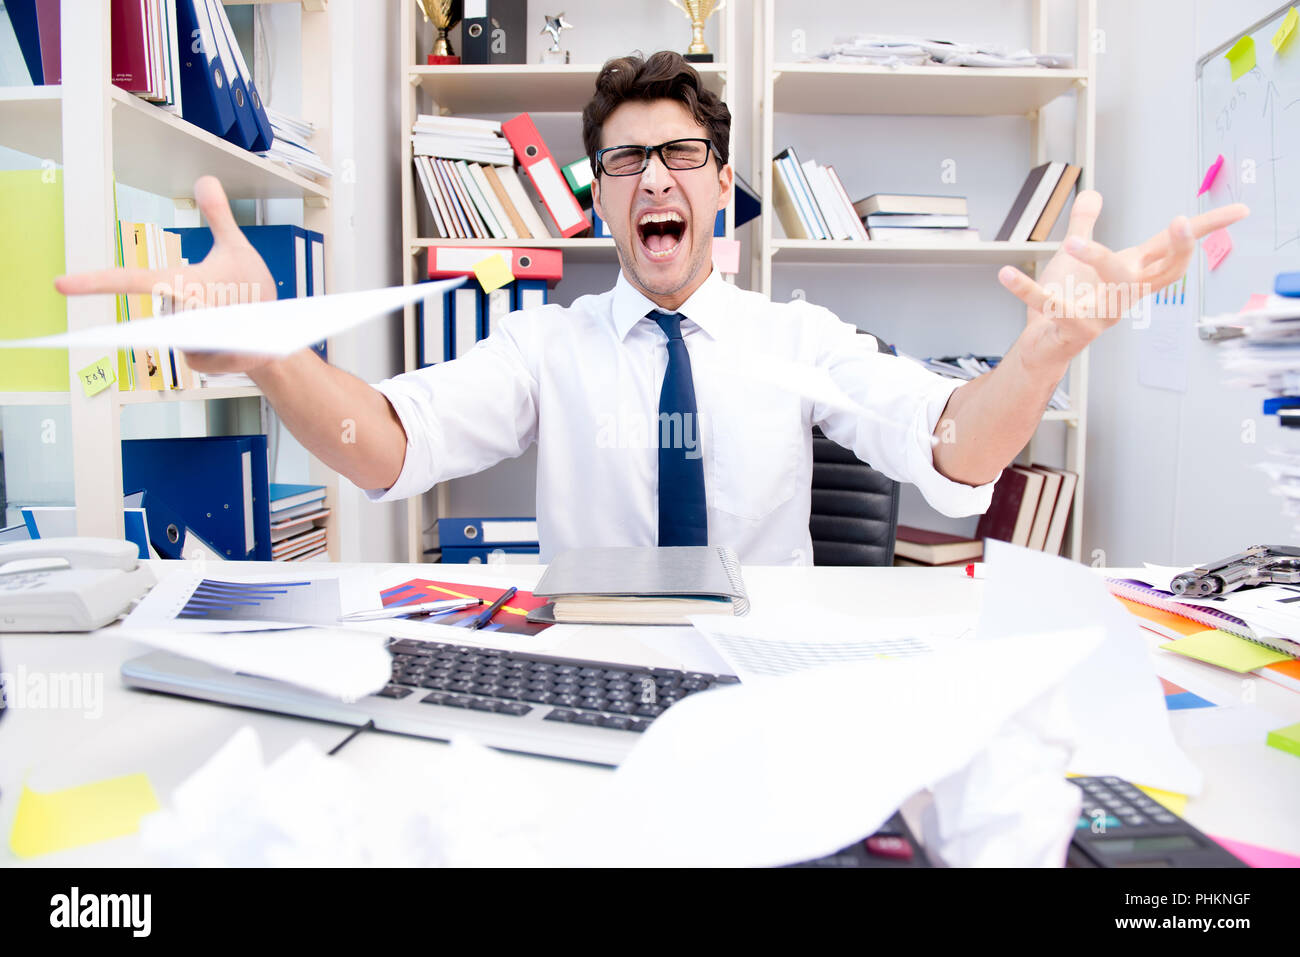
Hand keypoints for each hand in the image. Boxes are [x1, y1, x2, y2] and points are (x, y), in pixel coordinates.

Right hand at [54, 176, 279, 374]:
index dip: (95, 281)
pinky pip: (208, 355)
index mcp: (176, 285)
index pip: (130, 281)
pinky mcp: (203, 362)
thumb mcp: (237, 249)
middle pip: (166, 312)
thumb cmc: (249, 290)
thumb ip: (218, 217)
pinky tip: (244, 344)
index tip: (59, 284)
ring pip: (191, 334)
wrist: (272, 333)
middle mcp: (174, 314)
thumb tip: (204, 178)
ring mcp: (185, 341)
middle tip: (216, 303)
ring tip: (239, 320)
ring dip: (215, 326)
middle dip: (187, 310)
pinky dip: (227, 348)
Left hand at [996, 190, 1248, 374]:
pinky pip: (1050, 305)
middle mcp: (1123, 296)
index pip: (1174, 252)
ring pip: (1115, 287)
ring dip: (1097, 259)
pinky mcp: (1069, 329)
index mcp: (1130, 275)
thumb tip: (1094, 192)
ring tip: (1071, 241)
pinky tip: (1005, 272)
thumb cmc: (1066, 301)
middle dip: (1176, 250)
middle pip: (1163, 273)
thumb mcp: (1076, 258)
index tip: (1240, 211)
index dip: (1207, 232)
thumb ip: (1085, 224)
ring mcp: (1100, 315)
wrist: (1040, 347)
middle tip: (1180, 222)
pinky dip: (1026, 289)